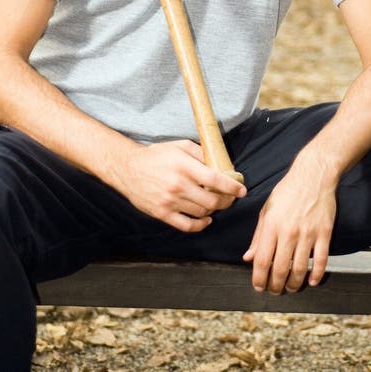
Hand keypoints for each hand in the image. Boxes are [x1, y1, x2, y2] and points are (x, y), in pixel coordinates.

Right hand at [113, 139, 245, 232]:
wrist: (128, 168)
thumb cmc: (156, 155)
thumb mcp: (179, 146)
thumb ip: (200, 153)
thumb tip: (221, 164)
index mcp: (183, 166)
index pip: (215, 180)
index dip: (232, 187)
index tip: (242, 190)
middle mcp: (178, 185)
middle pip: (212, 201)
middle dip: (226, 201)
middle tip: (231, 198)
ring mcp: (170, 202)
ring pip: (202, 213)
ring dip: (214, 211)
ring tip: (217, 204)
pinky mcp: (162, 214)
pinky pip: (187, 226)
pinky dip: (200, 225)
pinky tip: (206, 220)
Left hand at [242, 150, 335, 294]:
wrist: (313, 175)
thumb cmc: (287, 191)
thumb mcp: (267, 209)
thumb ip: (258, 235)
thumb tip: (248, 257)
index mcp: (271, 225)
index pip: (262, 260)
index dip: (259, 278)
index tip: (259, 286)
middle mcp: (288, 231)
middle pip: (280, 269)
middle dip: (276, 286)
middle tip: (275, 291)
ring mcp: (308, 233)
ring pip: (300, 269)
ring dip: (294, 284)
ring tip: (291, 287)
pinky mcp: (324, 233)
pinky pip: (320, 260)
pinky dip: (316, 275)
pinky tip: (311, 281)